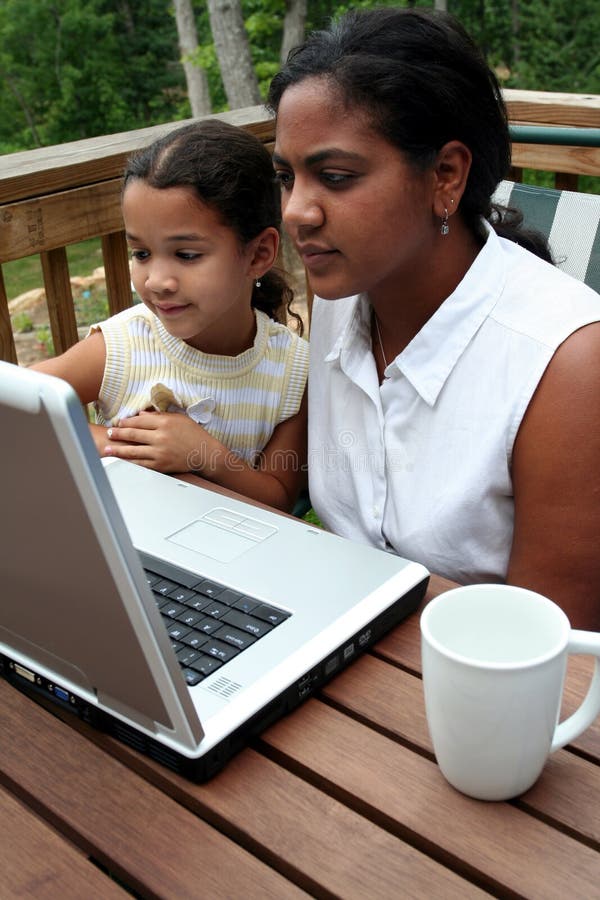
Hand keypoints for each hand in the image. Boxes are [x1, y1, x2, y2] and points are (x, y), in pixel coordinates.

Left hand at [102, 411, 220, 473]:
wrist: (205, 453)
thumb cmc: (193, 434)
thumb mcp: (178, 418)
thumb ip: (158, 416)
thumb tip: (140, 415)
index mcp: (164, 423)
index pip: (139, 421)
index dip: (126, 422)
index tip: (118, 422)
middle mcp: (161, 437)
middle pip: (133, 435)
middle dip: (118, 434)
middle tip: (108, 433)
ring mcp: (160, 452)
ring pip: (133, 451)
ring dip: (118, 450)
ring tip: (107, 449)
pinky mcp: (161, 465)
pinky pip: (142, 464)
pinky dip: (130, 462)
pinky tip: (122, 461)